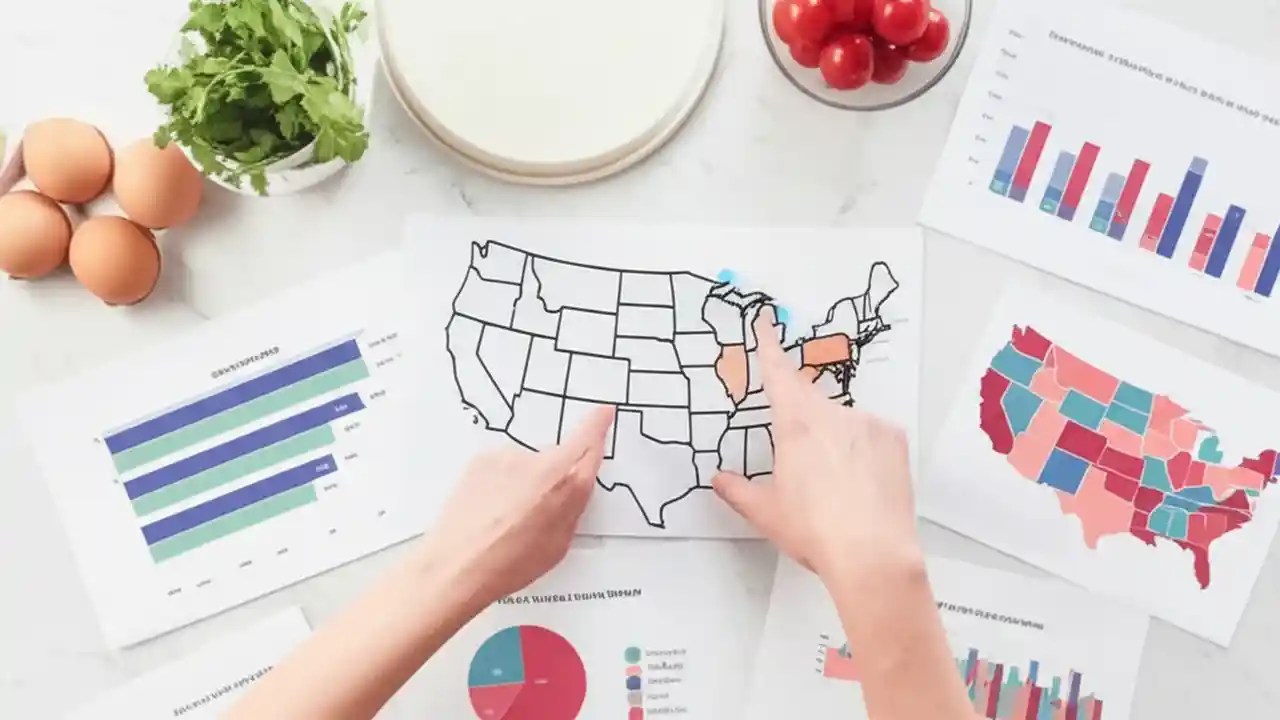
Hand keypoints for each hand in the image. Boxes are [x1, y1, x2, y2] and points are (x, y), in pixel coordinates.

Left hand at [422, 406, 615, 607]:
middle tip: (535, 514)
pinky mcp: (483, 459)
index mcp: (567, 484)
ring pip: (527, 464)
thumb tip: (574, 491)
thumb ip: (573, 506)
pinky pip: (502, 466)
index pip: (590, 441)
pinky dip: (500, 483)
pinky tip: (489, 510)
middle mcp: (540, 463)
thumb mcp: (559, 544)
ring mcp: (509, 457)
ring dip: (523, 483)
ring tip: (505, 519)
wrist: (458, 565)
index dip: (598, 424)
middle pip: (558, 458)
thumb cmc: (508, 563)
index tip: (603, 412)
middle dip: (553, 479)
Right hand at [712, 312, 919, 586]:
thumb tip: (720, 480)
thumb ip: (738, 490)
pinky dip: (862, 451)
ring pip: (842, 422)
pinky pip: (871, 434)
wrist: (873, 555)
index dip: (768, 347)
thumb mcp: (766, 512)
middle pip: (810, 403)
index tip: (765, 323)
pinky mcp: (895, 439)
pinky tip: (859, 484)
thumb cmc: (815, 533)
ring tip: (834, 488)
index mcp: (796, 426)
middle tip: (802, 466)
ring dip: (834, 443)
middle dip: (802, 426)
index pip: (778, 375)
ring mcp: (869, 424)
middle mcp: (833, 415)